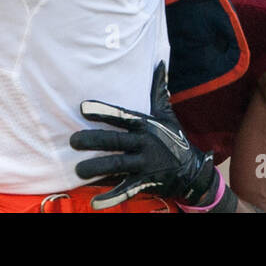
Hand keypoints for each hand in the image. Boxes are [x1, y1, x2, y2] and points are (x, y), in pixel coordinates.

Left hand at [70, 61, 227, 209]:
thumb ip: (159, 90)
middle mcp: (145, 144)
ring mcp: (145, 164)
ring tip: (78, 170)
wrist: (193, 170)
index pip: (122, 116)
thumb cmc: (174, 138)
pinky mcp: (146, 183)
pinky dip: (111, 197)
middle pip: (115, 141)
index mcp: (146, 125)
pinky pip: (126, 190)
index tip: (83, 108)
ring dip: (97, 168)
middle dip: (93, 140)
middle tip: (73, 140)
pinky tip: (95, 202)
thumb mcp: (167, 114)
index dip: (103, 111)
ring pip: (117, 165)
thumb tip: (160, 63)